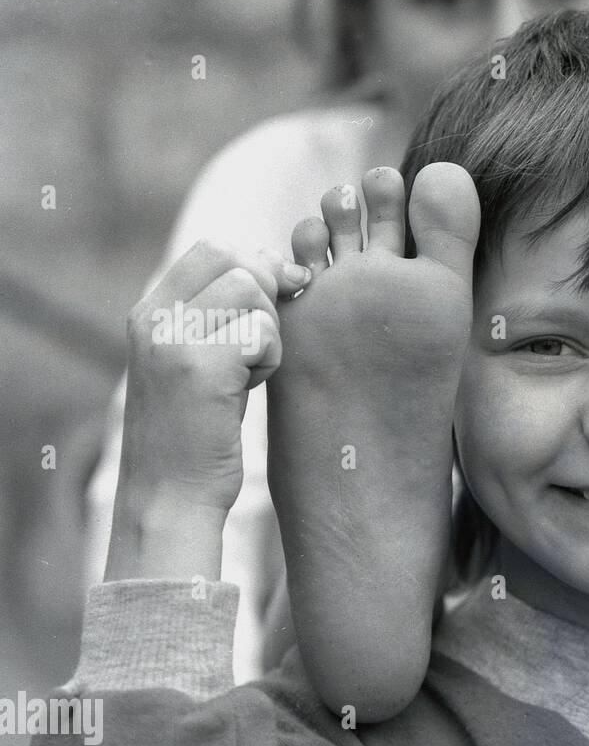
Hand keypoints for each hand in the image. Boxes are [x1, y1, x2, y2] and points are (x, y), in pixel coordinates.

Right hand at [106, 240, 306, 580]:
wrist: (171, 496)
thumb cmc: (199, 433)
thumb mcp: (199, 361)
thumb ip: (221, 315)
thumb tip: (281, 266)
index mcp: (150, 310)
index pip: (213, 248)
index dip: (257, 265)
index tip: (277, 304)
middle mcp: (153, 316)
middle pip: (235, 258)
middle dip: (268, 294)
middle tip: (263, 344)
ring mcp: (172, 339)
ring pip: (251, 289)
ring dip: (270, 329)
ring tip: (253, 369)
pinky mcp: (198, 367)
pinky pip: (261, 331)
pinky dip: (271, 357)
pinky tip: (251, 388)